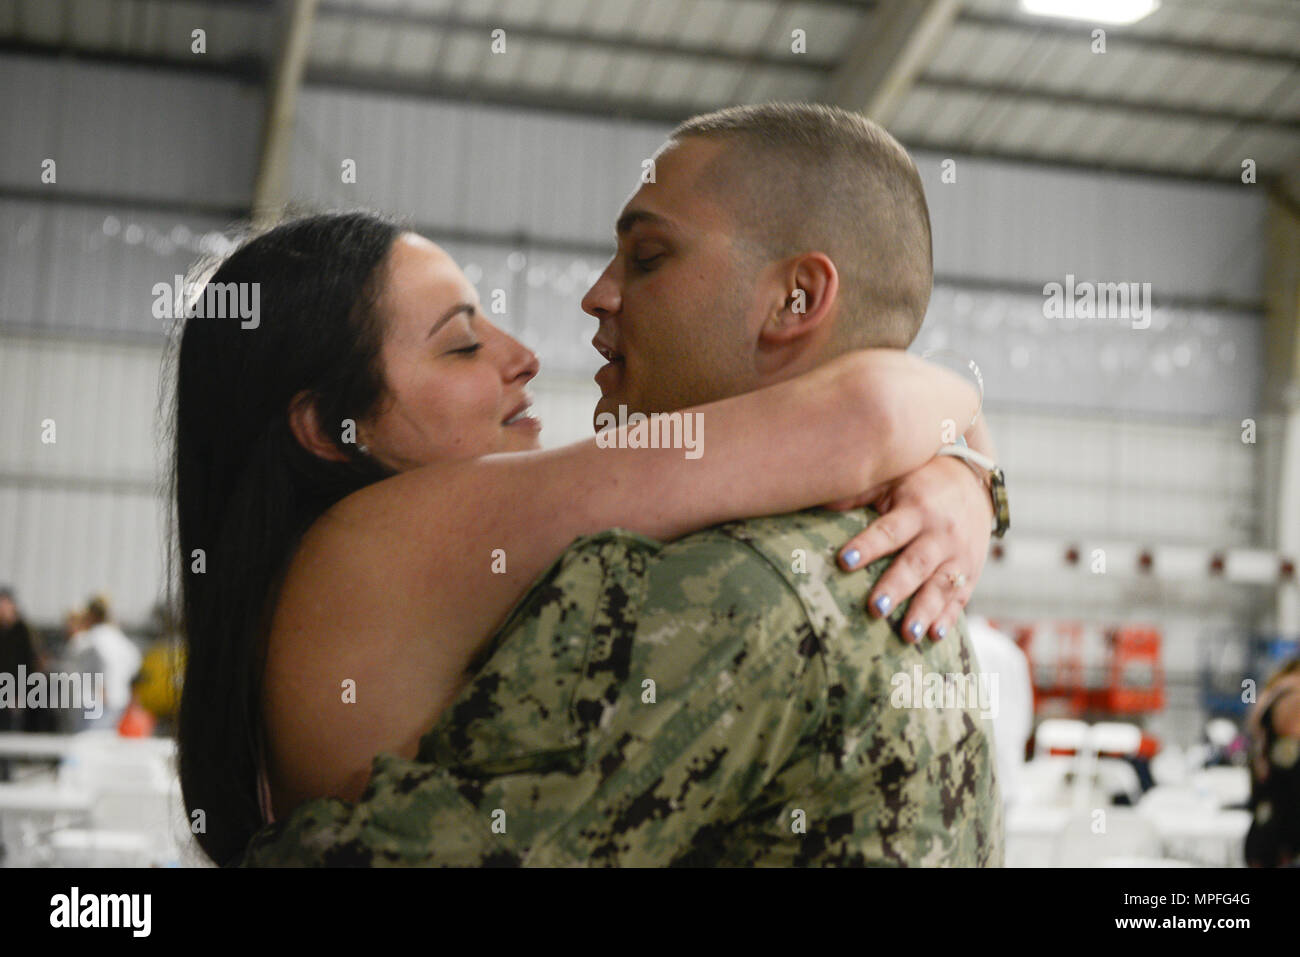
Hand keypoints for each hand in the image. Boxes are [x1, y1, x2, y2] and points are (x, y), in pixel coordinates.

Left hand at [829, 456, 992, 642]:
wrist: (974, 481)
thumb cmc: (921, 481)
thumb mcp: (894, 478)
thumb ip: (859, 493)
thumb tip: (818, 500)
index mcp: (917, 508)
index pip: (889, 531)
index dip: (868, 545)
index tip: (844, 561)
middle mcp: (940, 533)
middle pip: (916, 564)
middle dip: (895, 588)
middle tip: (874, 609)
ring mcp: (959, 555)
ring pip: (941, 586)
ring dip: (923, 611)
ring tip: (906, 635)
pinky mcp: (971, 572)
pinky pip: (960, 598)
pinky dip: (948, 619)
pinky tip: (934, 637)